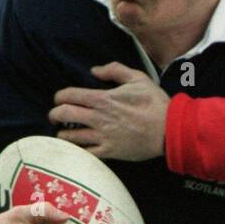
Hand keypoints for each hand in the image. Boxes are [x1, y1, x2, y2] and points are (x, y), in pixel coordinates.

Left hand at [49, 62, 168, 160]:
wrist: (169, 130)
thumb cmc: (155, 103)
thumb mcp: (138, 78)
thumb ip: (114, 70)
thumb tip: (94, 70)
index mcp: (103, 99)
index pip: (69, 95)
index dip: (59, 96)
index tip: (59, 99)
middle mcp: (98, 118)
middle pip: (63, 115)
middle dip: (54, 115)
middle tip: (55, 116)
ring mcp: (103, 137)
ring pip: (70, 137)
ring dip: (62, 134)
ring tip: (63, 134)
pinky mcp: (110, 152)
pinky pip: (85, 153)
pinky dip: (77, 151)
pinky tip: (76, 149)